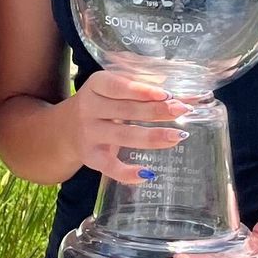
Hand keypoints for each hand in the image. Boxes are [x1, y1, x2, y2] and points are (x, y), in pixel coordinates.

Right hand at [69, 67, 190, 181]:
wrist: (66, 128)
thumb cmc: (104, 104)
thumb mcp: (116, 90)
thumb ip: (147, 90)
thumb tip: (191, 96)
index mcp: (96, 85)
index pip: (118, 86)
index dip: (142, 91)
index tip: (167, 94)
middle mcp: (89, 108)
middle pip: (126, 110)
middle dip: (157, 111)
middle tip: (182, 111)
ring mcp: (89, 134)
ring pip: (124, 136)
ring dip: (153, 137)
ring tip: (178, 136)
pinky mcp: (90, 157)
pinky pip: (111, 167)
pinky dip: (129, 173)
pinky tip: (149, 173)